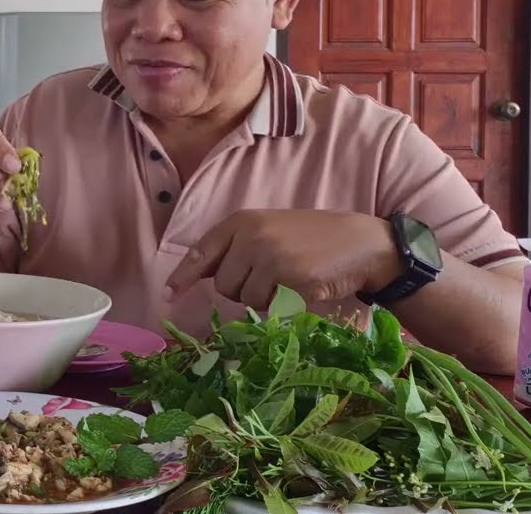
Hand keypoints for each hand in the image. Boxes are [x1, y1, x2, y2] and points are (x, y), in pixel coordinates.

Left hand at [164, 209, 400, 308]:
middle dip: (242, 289)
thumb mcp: (267, 231)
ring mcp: (272, 259)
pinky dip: (285, 306)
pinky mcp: (293, 281)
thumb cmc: (312, 238)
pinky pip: (272, 308)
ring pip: (246, 300)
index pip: (201, 252)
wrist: (361, 243)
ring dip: (264, 299)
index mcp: (241, 222)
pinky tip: (303, 288)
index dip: (183, 275)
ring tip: (289, 280)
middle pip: (223, 285)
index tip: (169, 294)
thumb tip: (196, 275)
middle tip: (271, 277)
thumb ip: (235, 248)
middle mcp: (251, 238)